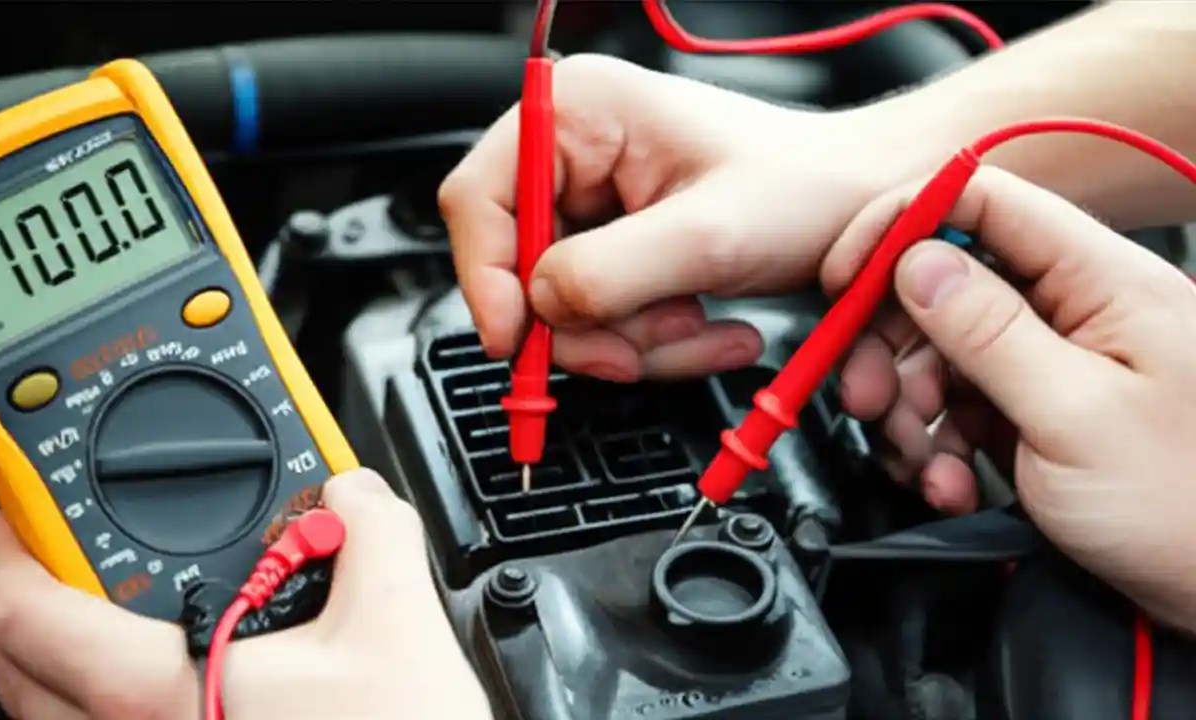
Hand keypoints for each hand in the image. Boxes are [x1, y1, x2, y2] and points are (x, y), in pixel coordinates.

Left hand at [0, 469, 490, 719]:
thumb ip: (369, 532)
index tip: (14, 519)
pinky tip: (175, 681)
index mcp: (164, 691)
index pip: (31, 617)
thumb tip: (353, 496)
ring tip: (109, 620)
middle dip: (26, 607)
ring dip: (62, 664)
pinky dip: (106, 707)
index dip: (7, 553)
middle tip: (58, 562)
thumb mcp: (401, 622)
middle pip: (22, 676)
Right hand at [439, 53, 905, 381]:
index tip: (516, 340)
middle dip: (582, 324)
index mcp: (580, 114)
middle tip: (634, 350)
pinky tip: (703, 326)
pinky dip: (648, 340)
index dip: (487, 277)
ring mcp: (596, 206)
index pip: (479, 199)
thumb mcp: (709, 234)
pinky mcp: (620, 250)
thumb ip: (611, 272)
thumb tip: (540, 306)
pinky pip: (600, 318)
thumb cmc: (810, 188)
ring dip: (628, 338)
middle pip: (519, 266)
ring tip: (697, 324)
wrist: (865, 209)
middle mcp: (575, 153)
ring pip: (561, 306)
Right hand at [824, 168, 1195, 631]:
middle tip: (868, 396)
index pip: (984, 201)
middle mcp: (1076, 309)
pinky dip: (935, 444)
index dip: (903, 224)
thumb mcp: (1074, 415)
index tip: (847, 275)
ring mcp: (1052, 363)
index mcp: (1104, 281)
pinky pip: (956, 405)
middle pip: (947, 283)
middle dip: (892, 342)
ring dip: (910, 407)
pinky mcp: (1034, 411)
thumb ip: (989, 331)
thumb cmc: (1187, 511)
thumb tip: (917, 264)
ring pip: (940, 352)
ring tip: (923, 460)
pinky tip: (950, 480)